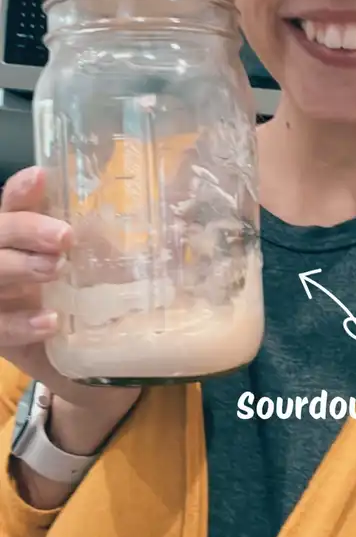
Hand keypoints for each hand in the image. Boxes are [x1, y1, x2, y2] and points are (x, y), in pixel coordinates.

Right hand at [0, 166, 139, 415]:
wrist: (99, 370)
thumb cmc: (101, 303)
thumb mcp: (109, 267)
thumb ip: (109, 241)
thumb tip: (149, 209)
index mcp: (30, 236)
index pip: (15, 203)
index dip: (22, 190)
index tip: (41, 177)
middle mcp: (6, 259)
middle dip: (25, 229)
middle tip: (64, 238)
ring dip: (17, 267)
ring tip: (55, 270)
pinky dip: (19, 322)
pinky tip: (49, 321)